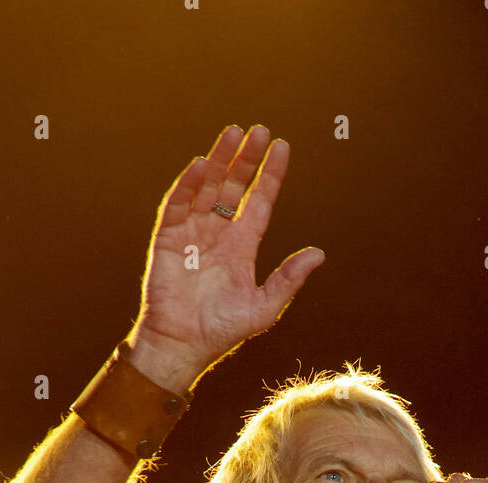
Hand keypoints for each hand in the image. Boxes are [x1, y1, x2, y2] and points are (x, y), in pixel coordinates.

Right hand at [129, 125, 324, 377]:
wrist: (183, 346)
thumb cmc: (222, 331)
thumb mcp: (265, 307)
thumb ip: (289, 280)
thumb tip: (318, 254)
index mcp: (242, 247)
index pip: (259, 201)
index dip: (270, 175)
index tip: (283, 147)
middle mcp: (218, 234)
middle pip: (234, 187)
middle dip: (246, 159)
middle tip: (259, 131)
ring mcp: (192, 233)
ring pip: (208, 187)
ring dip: (219, 160)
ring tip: (233, 133)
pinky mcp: (169, 239)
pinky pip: (178, 205)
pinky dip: (188, 185)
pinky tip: (200, 165)